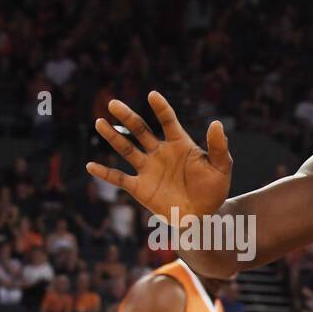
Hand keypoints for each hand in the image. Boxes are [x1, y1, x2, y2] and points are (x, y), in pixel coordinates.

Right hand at [86, 91, 231, 220]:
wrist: (203, 216)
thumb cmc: (213, 190)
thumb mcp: (221, 168)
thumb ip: (218, 148)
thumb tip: (217, 124)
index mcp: (179, 144)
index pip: (168, 121)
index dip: (161, 108)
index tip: (153, 95)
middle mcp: (160, 152)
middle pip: (140, 130)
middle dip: (127, 117)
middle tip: (114, 103)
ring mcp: (148, 169)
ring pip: (126, 148)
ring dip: (113, 136)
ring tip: (100, 122)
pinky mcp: (140, 187)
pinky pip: (119, 178)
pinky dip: (105, 173)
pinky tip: (91, 166)